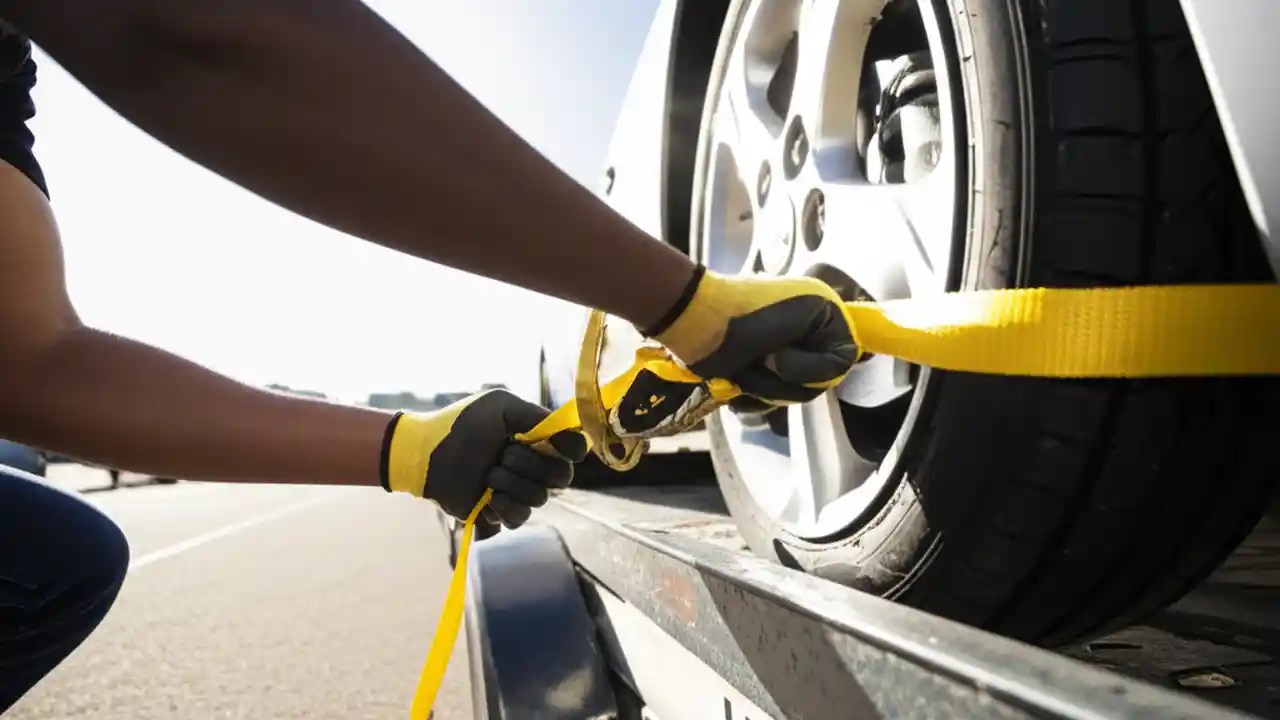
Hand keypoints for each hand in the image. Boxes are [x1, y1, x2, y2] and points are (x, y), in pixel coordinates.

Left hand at [380, 389, 586, 528]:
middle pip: (560, 477)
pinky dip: (505, 508)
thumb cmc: (461, 423)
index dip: (570, 451)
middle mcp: (531, 465)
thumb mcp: (501, 406)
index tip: (559, 448)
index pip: (572, 450)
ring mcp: (517, 490)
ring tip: (487, 475)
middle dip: (531, 466)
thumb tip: (576, 439)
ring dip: (512, 484)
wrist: (427, 453)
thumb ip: (538, 417)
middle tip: (503, 455)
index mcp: (535, 439)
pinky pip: (520, 519)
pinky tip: (488, 498)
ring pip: (539, 498)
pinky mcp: (500, 512)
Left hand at [645, 267, 858, 407]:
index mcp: (820, 313)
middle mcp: (804, 335)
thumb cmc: (743, 315)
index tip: (782, 357)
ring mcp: (779, 354)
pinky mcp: (757, 371)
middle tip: (760, 358)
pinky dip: (749, 395)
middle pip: (817, 384)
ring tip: (742, 366)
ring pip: (790, 396)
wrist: (693, 320)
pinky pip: (767, 400)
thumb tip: (832, 374)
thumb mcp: (804, 317)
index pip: (844, 359)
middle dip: (783, 379)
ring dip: (763, 386)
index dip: (815, 368)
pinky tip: (733, 379)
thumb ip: (832, 354)